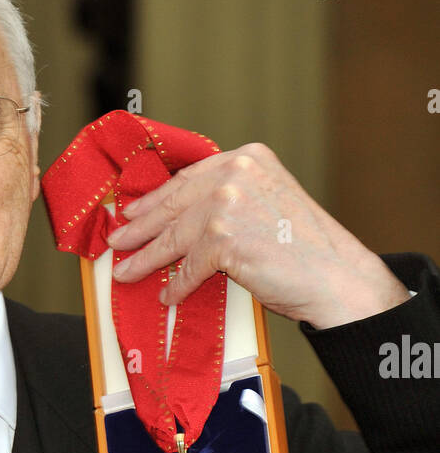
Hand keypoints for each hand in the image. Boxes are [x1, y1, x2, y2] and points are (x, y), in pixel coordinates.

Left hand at [106, 142, 408, 330]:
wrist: (336, 276)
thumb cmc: (304, 249)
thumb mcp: (266, 203)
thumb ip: (231, 200)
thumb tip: (183, 221)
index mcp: (247, 158)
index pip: (188, 178)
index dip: (156, 197)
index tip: (134, 210)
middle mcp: (236, 172)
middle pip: (174, 203)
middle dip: (140, 226)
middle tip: (117, 241)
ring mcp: (228, 204)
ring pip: (174, 236)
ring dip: (146, 258)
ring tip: (126, 272)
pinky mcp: (223, 238)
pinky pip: (189, 267)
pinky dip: (177, 284)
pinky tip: (168, 295)